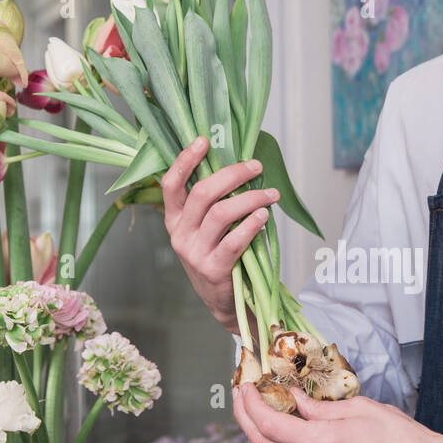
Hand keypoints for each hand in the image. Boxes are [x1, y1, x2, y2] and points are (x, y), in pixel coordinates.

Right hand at [161, 136, 279, 334]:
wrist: (223, 302)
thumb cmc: (219, 255)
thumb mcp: (205, 230)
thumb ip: (212, 204)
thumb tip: (238, 166)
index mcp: (174, 220)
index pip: (171, 184)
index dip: (185, 160)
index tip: (203, 140)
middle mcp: (180, 235)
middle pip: (202, 193)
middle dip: (232, 174)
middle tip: (256, 166)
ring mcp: (194, 253)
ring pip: (222, 214)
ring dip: (250, 198)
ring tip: (271, 194)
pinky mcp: (213, 269)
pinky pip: (234, 240)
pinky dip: (252, 224)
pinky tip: (264, 215)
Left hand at [230, 382, 442, 442]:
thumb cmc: (400, 437)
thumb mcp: (360, 408)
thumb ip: (320, 407)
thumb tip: (293, 399)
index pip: (270, 425)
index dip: (250, 404)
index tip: (245, 385)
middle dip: (245, 418)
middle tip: (241, 395)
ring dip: (257, 436)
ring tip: (258, 411)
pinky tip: (282, 431)